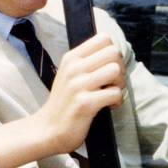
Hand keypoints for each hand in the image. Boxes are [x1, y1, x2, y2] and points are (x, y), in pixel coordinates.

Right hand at [36, 34, 124, 153]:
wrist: (48, 129)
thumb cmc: (63, 103)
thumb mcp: (68, 74)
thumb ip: (86, 61)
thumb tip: (113, 54)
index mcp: (71, 58)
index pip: (103, 38)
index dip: (112, 53)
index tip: (107, 68)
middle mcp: (74, 68)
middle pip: (113, 52)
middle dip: (119, 68)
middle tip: (112, 82)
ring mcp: (78, 85)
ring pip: (115, 70)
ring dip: (119, 84)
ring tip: (110, 93)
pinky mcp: (85, 103)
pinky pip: (115, 93)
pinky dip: (117, 101)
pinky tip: (109, 106)